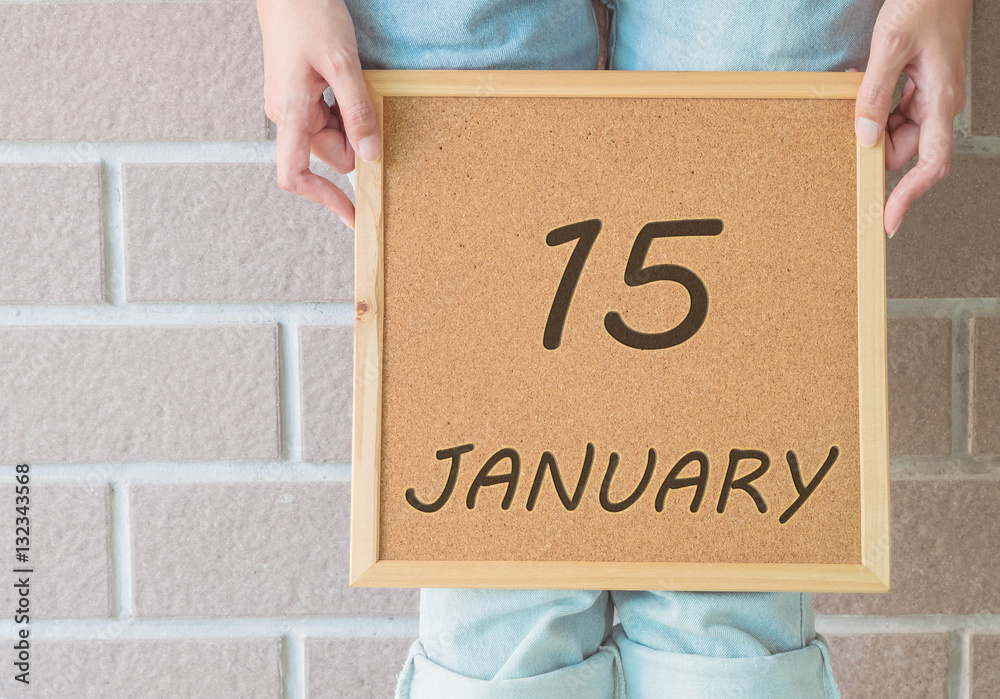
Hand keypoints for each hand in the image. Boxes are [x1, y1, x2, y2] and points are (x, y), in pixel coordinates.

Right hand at [256, 0, 379, 229]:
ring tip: (355, 81)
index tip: (353, 215)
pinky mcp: (298, 92)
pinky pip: (327, 115)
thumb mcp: (343, 64)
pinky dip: (345, 108)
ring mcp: (290, 104)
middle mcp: (285, 114)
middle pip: (328, 153)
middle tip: (372, 109)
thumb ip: (358, 112)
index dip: (325, 200)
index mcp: (289, 112)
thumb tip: (370, 156)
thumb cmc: (308, 14)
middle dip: (354, 142)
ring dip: (351, 122)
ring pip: (331, 134)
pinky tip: (349, 81)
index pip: (296, 176)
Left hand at [854, 0, 972, 236]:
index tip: (888, 220)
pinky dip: (877, 105)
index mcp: (942, 100)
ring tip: (861, 87)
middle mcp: (940, 103)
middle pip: (905, 149)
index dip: (909, 196)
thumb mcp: (890, 46)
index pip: (930, 164)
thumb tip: (865, 138)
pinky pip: (896, 109)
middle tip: (852, 123)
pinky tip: (864, 82)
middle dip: (875, 145)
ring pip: (897, 130)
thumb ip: (875, 93)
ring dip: (873, 121)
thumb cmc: (924, 2)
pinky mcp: (922, 85)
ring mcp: (932, 94)